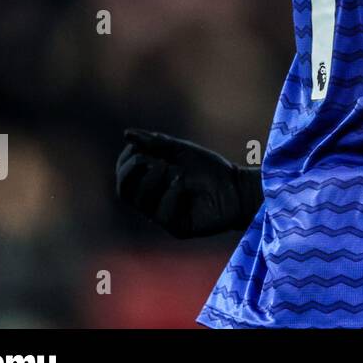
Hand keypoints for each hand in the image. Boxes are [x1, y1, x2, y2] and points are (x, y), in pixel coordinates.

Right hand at [116, 128, 260, 237]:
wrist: (238, 186)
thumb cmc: (210, 169)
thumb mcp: (181, 152)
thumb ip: (155, 143)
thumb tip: (127, 134)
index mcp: (149, 186)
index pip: (124, 177)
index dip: (125, 161)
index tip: (138, 146)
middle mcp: (152, 203)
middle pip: (124, 192)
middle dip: (132, 172)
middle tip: (153, 160)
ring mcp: (164, 217)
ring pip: (140, 203)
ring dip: (153, 180)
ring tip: (175, 169)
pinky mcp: (178, 228)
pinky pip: (162, 214)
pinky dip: (171, 193)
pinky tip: (183, 182)